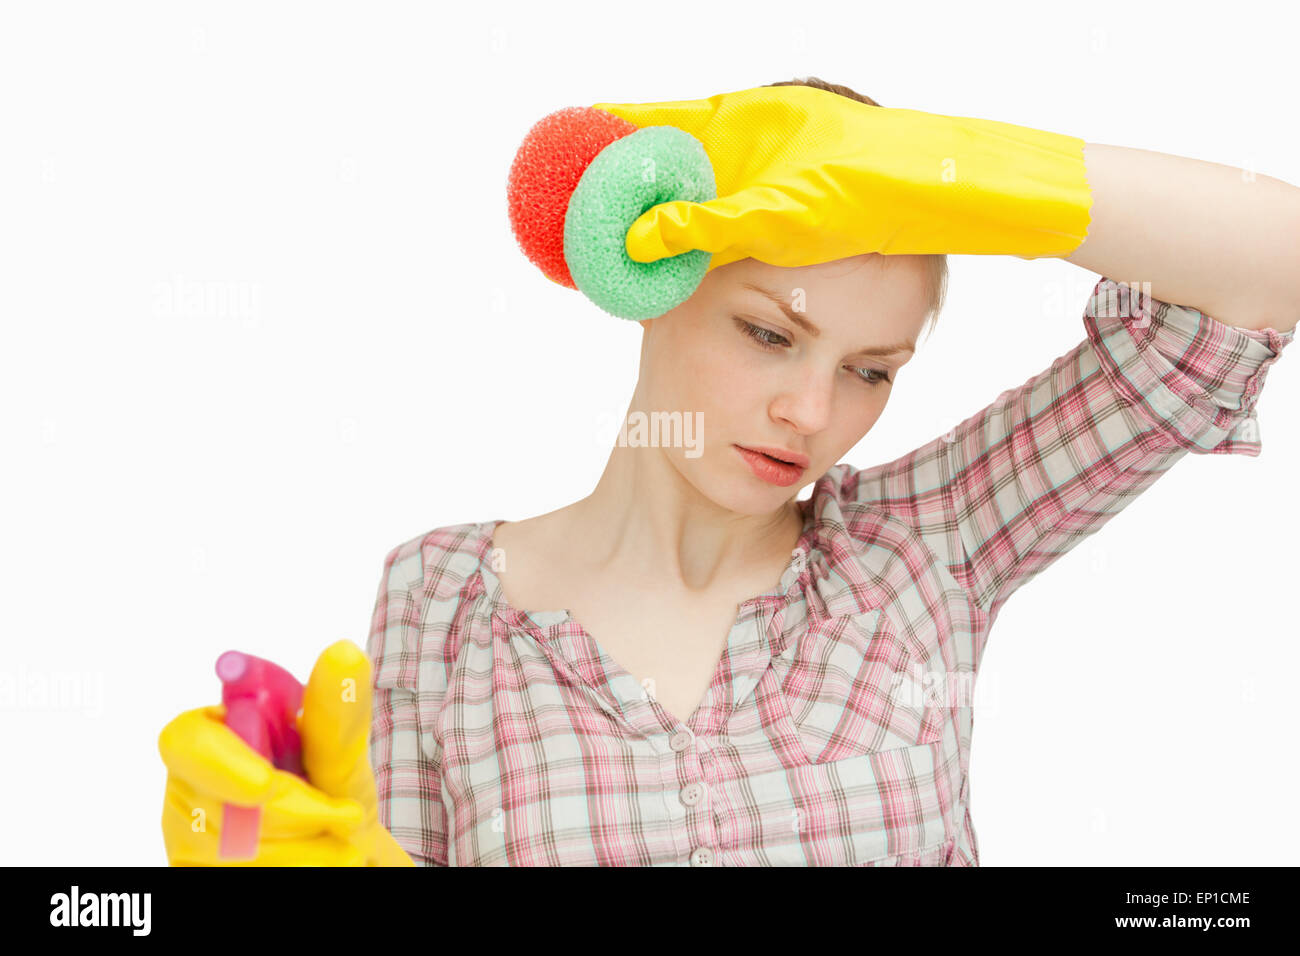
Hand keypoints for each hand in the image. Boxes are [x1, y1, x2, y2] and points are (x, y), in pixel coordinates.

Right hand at [159, 640, 413, 865]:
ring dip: (305, 849)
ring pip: (233, 853)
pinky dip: (297, 868)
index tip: (264, 784)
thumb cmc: (333, 787)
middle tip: (345, 814)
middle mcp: (188, 784)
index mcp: (216, 732)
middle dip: (290, 813)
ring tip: (343, 841)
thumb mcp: (341, 752)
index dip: (218, 762)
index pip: (185, 740)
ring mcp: (187, 837)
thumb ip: (334, 712)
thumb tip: (343, 651)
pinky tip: (323, 858)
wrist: (347, 846)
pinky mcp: (197, 871)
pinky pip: (240, 876)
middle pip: (215, 803)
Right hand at [592, 84, 1091, 267]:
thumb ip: (705, 226)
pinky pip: (725, 200)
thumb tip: (637, 242)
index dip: (599, 138)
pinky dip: (700, 223)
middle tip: (584, 221)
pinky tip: (688, 255)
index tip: (559, 161)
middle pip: (664, 149)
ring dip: (662, 208)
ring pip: (695, 178)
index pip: (648, 118)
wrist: (950, 190)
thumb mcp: (780, 216)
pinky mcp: (791, 184)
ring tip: (622, 245)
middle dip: (624, 183)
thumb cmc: (871, 190)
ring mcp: (770, 155)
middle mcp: (750, 129)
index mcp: (739, 117)